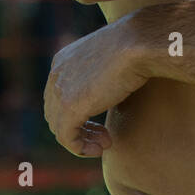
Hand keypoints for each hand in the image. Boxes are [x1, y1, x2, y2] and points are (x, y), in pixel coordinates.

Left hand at [43, 16, 148, 157]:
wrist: (138, 44)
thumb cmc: (135, 47)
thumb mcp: (110, 59)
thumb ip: (101, 74)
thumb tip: (109, 86)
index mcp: (62, 61)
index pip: (58, 97)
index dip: (78, 115)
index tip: (101, 125)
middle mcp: (56, 74)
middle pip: (56, 114)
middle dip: (80, 129)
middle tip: (104, 137)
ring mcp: (60, 90)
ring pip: (60, 128)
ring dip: (82, 141)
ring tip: (104, 144)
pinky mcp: (69, 107)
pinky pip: (66, 138)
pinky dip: (81, 148)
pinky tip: (100, 150)